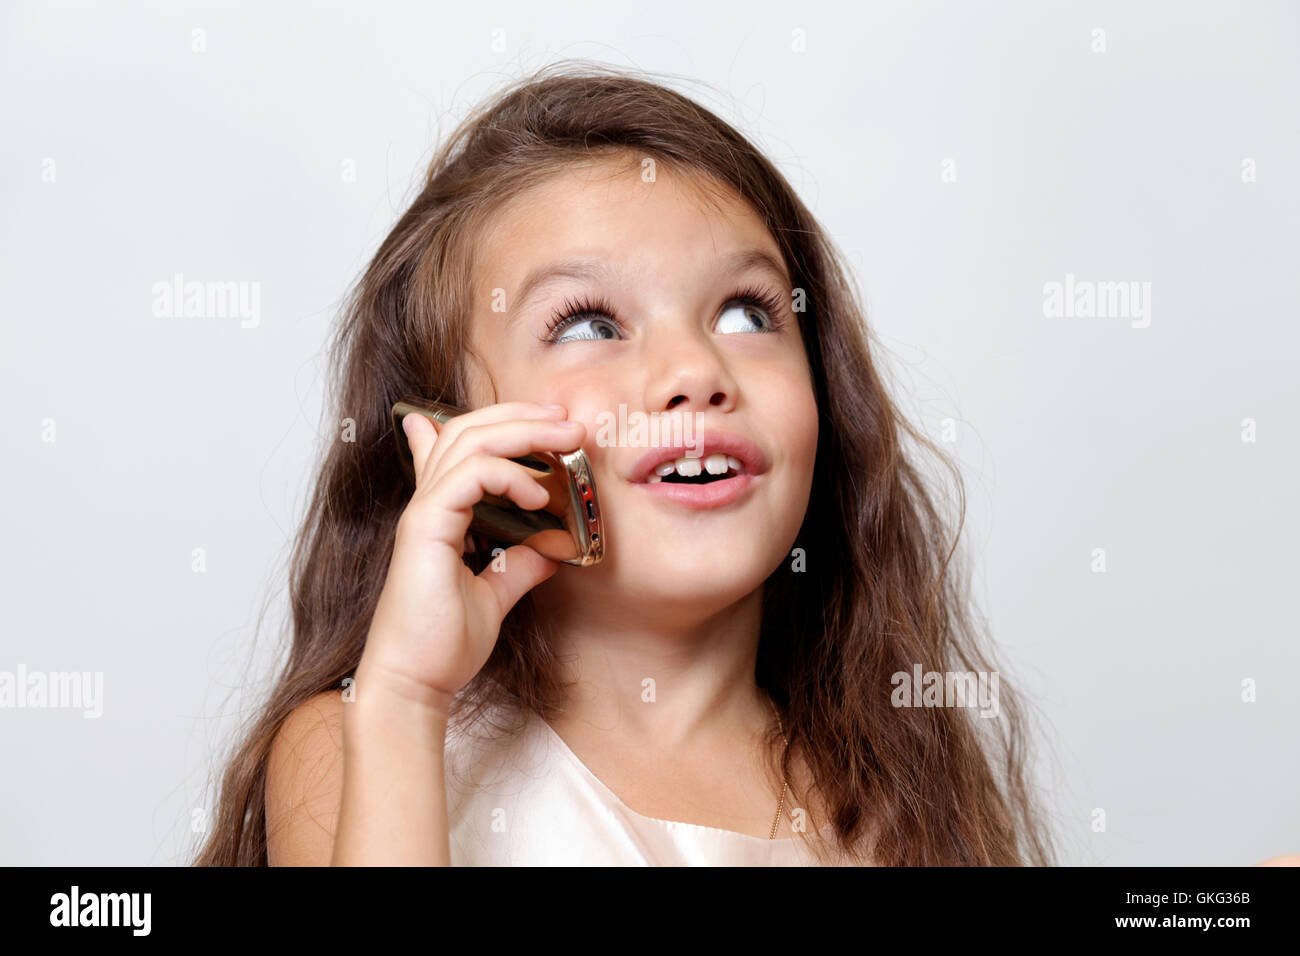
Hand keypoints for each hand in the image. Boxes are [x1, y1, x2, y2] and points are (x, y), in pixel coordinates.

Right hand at [357, 401, 585, 712]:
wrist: (415, 684)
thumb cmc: (442, 646)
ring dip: (522, 433)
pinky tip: (538, 494)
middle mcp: (428, 505)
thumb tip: (554, 543)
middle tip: (568, 419)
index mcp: (440, 514)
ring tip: (566, 440)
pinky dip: (507, 474)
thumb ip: (520, 564)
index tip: (549, 421)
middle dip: (521, 415)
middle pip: (467, 429)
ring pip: (468, 441)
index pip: (462, 446)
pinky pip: (468, 476)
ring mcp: (424, 513)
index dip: (504, 423)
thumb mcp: (496, 595)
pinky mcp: (425, 528)